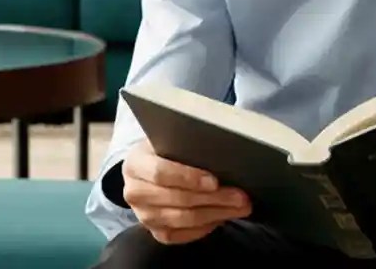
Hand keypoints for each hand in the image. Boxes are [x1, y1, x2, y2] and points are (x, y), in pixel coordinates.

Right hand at [121, 139, 252, 244]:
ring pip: (181, 220)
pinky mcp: (154, 231)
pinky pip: (180, 235)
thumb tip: (222, 152)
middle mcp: (134, 192)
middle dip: (213, 199)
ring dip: (214, 214)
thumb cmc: (166, 151)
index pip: (160, 173)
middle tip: (240, 197)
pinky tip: (221, 218)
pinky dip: (203, 228)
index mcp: (135, 164)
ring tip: (239, 208)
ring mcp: (143, 215)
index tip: (215, 181)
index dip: (188, 178)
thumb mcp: (171, 140)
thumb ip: (188, 145)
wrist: (148, 170)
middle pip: (175, 199)